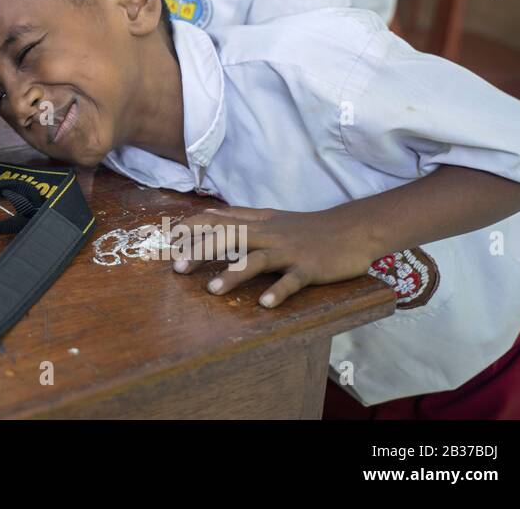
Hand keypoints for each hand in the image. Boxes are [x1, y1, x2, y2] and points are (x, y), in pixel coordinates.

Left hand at [170, 205, 377, 307]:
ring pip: (256, 259)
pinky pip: (292, 280)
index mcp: (258, 222)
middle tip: (177, 268)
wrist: (353, 228)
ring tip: (212, 290)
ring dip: (233, 274)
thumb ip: (241, 218)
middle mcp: (269, 234)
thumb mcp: (271, 218)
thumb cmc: (307, 228)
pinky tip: (264, 304)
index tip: (167, 238)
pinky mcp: (310, 268)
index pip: (218, 219)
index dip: (192, 227)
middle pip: (229, 237)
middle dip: (201, 251)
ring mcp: (289, 251)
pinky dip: (278, 291)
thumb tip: (208, 214)